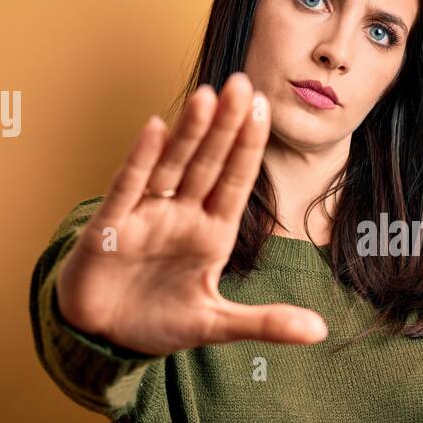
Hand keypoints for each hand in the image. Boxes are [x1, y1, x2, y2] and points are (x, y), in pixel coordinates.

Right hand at [55, 71, 328, 356]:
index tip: (265, 107)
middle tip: (244, 83)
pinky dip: (140, 160)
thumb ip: (266, 322)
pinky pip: (127, 189)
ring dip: (189, 133)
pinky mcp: (109, 230)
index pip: (236, 181)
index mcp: (211, 233)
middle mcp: (180, 217)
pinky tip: (155, 129)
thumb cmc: (157, 321)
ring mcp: (144, 219)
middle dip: (226, 126)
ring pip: (171, 167)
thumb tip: (320, 331)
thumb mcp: (217, 324)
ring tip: (209, 96)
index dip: (249, 146)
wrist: (102, 339)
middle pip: (208, 163)